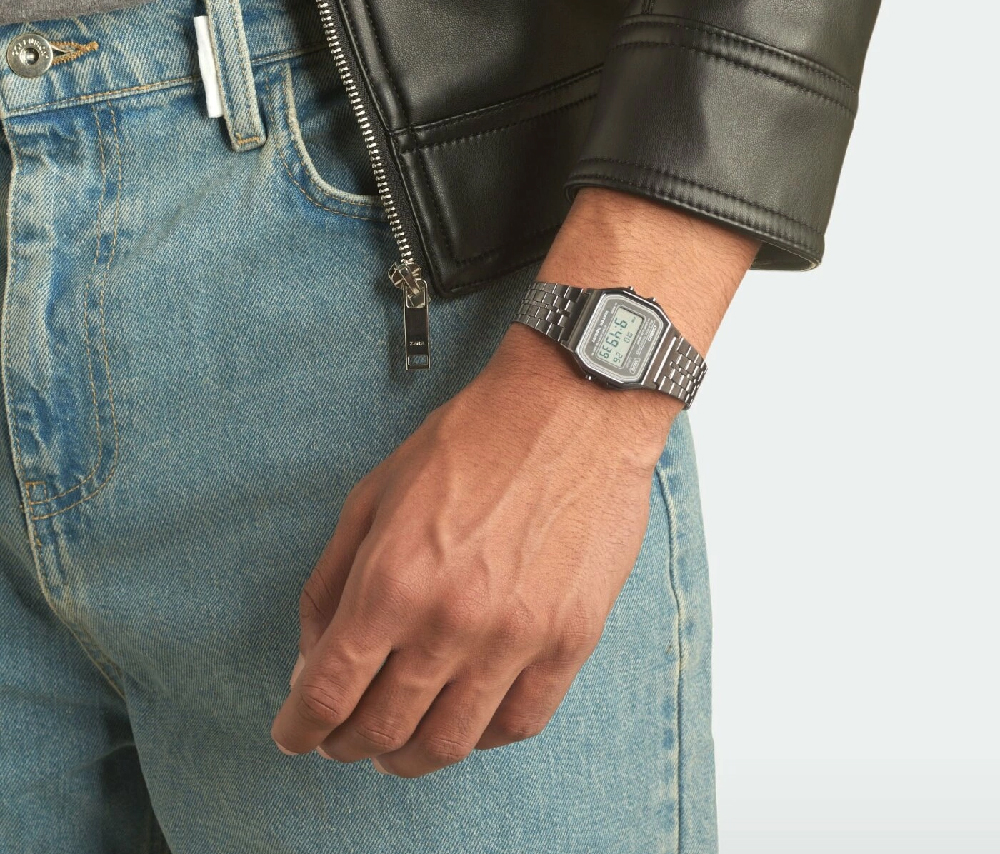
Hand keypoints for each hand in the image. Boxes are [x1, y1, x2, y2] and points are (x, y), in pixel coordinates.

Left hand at [269, 324, 677, 777]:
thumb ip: (331, 580)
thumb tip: (312, 653)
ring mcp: (517, 637)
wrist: (572, 410)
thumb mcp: (375, 493)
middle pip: (382, 729)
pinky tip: (465, 719)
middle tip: (340, 739)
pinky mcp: (571, 640)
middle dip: (347, 746)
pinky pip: (519, 723)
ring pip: (449, 744)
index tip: (295, 734)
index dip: (300, 727)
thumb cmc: (472, 441)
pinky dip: (480, 737)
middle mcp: (451, 621)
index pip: (329, 692)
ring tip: (398, 743)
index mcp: (393, 580)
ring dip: (410, 756)